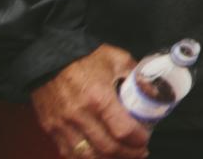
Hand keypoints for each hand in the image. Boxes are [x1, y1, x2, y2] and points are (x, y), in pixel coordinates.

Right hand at [30, 44, 149, 158]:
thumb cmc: (84, 56)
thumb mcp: (117, 59)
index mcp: (98, 97)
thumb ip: (137, 76)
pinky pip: (68, 152)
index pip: (122, 130)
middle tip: (139, 151)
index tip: (145, 139)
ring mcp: (62, 124)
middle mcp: (79, 115)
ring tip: (122, 155)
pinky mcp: (51, 128)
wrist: (49, 55)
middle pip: (107, 148)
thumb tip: (153, 92)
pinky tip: (99, 155)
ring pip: (87, 155)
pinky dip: (86, 158)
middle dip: (128, 154)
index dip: (138, 140)